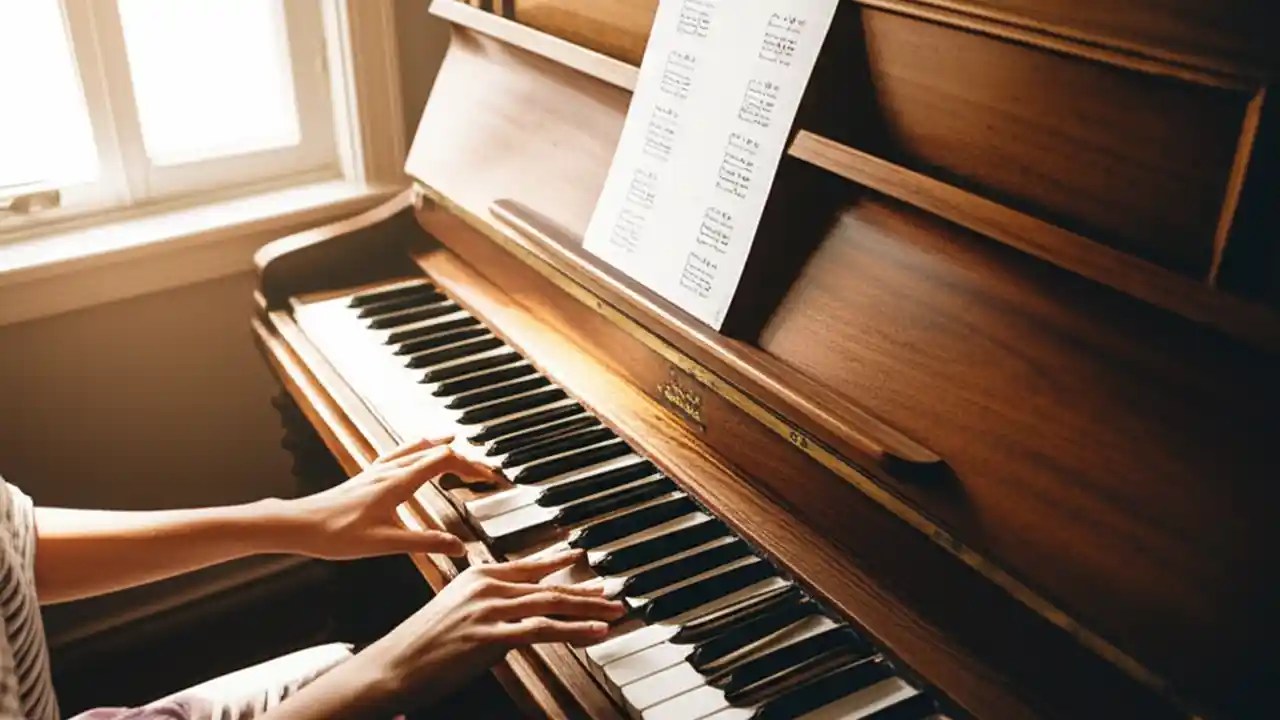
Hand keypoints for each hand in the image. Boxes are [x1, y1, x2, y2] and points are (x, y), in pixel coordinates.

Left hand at [281, 436, 499, 560]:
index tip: (490, 477)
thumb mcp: (385, 543)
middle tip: (484, 471)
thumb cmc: (335, 534)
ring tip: (455, 443)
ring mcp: (376, 471)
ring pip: (415, 448)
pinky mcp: (365, 477)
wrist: (299, 525)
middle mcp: (389, 471)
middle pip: (435, 452)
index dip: (472, 466)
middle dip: (464, 459)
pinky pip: (397, 453)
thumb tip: (459, 546)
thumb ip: (425, 543)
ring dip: (439, 446)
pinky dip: (415, 449)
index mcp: (398, 482)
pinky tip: (411, 454)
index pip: (444, 461)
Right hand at [354, 549, 624, 710]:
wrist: (393, 666)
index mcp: (477, 576)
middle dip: (586, 593)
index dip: (559, 561)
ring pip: (551, 605)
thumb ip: (488, 605)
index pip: (528, 566)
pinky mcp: (490, 636)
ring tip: (614, 613)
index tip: (582, 557)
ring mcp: (488, 609)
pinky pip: (542, 631)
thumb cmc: (423, 646)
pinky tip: (594, 633)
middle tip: (613, 595)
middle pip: (548, 587)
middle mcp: (485, 586)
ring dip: (589, 610)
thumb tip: (519, 611)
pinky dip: (574, 631)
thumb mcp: (458, 612)